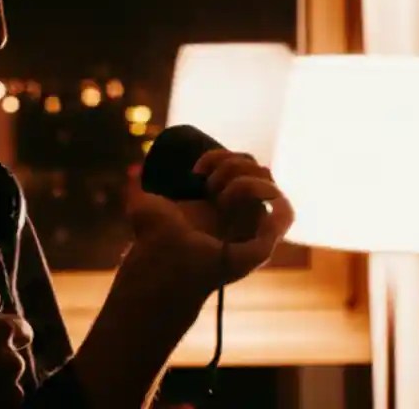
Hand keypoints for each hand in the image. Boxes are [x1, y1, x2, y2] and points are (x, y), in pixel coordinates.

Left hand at [126, 149, 294, 294]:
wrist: (160, 260)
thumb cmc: (153, 239)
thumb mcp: (145, 204)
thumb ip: (138, 186)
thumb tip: (133, 169)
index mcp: (224, 202)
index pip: (242, 165)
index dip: (220, 157)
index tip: (195, 170)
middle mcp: (243, 213)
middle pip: (258, 166)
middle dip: (231, 163)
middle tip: (206, 183)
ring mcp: (256, 228)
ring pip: (269, 180)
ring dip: (242, 179)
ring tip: (219, 195)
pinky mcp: (264, 242)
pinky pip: (284, 211)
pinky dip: (264, 196)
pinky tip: (232, 203)